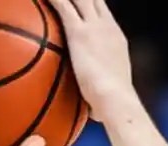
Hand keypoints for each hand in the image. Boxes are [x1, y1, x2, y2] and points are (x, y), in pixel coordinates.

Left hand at [46, 0, 138, 123]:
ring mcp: (94, 26)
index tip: (82, 2)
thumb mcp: (106, 90)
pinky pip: (63, 5)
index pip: (102, 12)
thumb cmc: (111, 105)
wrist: (115, 100)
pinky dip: (51, 0)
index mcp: (114, 36)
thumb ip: (97, 94)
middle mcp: (107, 26)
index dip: (91, 4)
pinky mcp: (79, 32)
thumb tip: (94, 113)